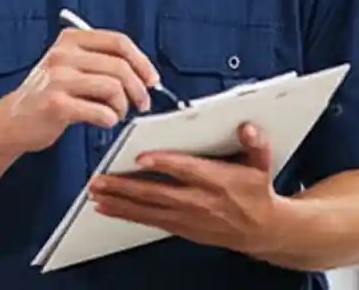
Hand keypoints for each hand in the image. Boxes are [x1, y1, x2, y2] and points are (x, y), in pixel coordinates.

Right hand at [0, 28, 159, 153]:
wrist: (12, 121)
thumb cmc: (47, 95)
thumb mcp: (69, 66)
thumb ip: (100, 63)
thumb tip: (143, 74)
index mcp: (70, 40)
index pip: (118, 41)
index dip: (142, 61)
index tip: (151, 79)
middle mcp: (62, 55)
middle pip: (120, 66)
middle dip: (138, 88)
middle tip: (141, 103)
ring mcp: (57, 79)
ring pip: (113, 88)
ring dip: (123, 106)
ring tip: (117, 114)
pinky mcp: (56, 105)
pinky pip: (101, 112)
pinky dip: (110, 120)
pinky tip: (103, 121)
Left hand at [86, 123, 288, 257]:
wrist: (260, 230)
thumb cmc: (255, 193)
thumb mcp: (261, 164)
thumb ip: (255, 143)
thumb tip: (248, 128)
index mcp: (217, 181)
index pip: (186, 170)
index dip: (164, 163)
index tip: (141, 157)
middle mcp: (198, 200)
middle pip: (157, 192)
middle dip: (126, 187)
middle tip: (101, 179)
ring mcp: (186, 216)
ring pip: (147, 209)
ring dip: (119, 202)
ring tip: (96, 192)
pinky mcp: (179, 226)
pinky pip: (148, 220)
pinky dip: (125, 214)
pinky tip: (106, 207)